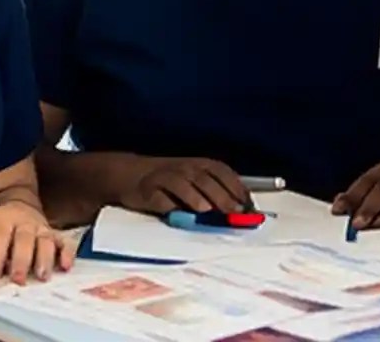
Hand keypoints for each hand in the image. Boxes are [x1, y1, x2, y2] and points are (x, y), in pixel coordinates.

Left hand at [0, 201, 74, 283]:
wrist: (18, 208)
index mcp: (2, 221)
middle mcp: (24, 223)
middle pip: (25, 239)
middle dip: (22, 260)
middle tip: (18, 279)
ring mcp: (42, 229)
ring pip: (46, 241)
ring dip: (45, 258)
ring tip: (42, 276)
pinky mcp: (55, 236)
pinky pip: (64, 243)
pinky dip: (67, 254)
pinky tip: (65, 267)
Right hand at [121, 157, 249, 214]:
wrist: (131, 175)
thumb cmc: (170, 180)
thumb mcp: (194, 180)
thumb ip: (216, 192)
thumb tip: (242, 210)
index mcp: (200, 164)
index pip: (222, 172)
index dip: (236, 187)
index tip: (249, 205)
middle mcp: (184, 168)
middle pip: (205, 179)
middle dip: (221, 196)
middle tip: (233, 212)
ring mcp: (165, 178)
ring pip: (182, 185)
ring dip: (195, 198)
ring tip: (206, 211)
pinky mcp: (148, 192)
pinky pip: (160, 199)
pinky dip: (169, 207)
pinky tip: (178, 215)